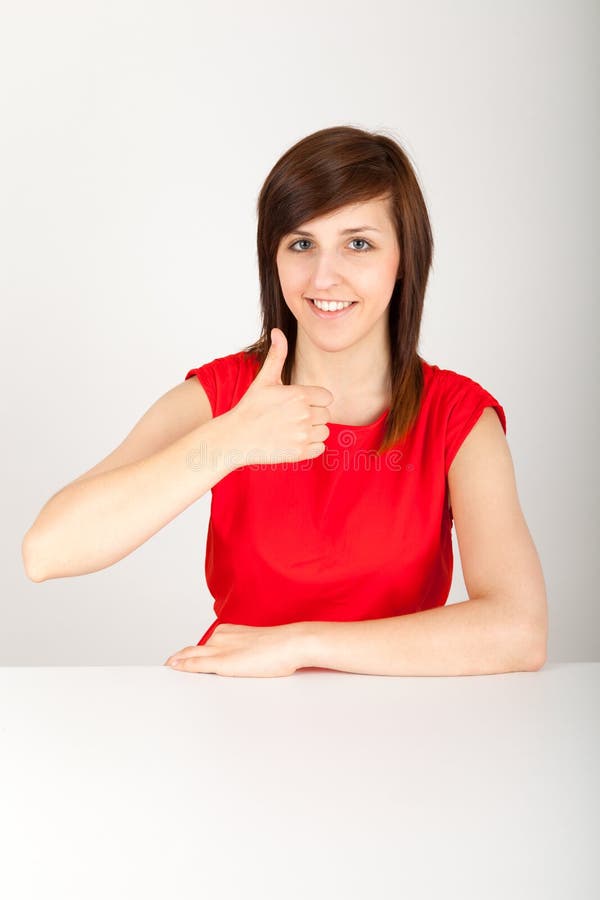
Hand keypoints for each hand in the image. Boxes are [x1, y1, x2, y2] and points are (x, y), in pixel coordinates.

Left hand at [163, 622, 304, 677]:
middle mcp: (221, 637)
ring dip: (177, 663)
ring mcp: (221, 649)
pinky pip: (196, 664)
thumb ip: (245, 651)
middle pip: (193, 649)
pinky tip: (173, 669)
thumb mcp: (258, 646)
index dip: (190, 653)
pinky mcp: (223, 662)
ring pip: (190, 656)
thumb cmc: (281, 647)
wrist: (291, 643)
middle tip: (168, 665)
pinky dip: (182, 667)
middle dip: (179, 658)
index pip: (204, 644)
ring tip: (166, 669)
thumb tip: (244, 661)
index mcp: (229, 631)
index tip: (180, 658)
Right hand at [228, 327, 332, 465]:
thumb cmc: (251, 407)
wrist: (235, 438)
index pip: (326, 397)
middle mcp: (305, 414)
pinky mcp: (300, 453)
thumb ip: (277, 355)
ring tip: (291, 429)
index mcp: (300, 395)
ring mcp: (303, 435)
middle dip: (313, 416)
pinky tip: (293, 441)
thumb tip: (277, 331)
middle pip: (326, 415)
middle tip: (291, 418)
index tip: (298, 404)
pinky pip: (320, 448)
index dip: (315, 400)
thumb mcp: (264, 379)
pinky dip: (311, 447)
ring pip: (324, 432)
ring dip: (313, 432)